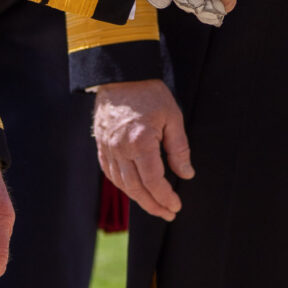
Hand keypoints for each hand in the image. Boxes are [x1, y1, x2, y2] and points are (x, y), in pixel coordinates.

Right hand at [92, 79, 191, 220]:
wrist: (120, 74)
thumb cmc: (149, 93)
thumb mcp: (172, 116)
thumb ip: (179, 148)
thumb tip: (186, 174)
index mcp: (140, 142)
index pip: (153, 181)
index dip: (165, 197)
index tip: (176, 206)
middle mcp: (120, 149)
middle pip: (136, 188)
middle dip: (153, 205)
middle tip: (168, 213)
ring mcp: (108, 148)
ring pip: (122, 184)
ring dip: (138, 199)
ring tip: (155, 205)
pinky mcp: (101, 146)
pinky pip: (110, 173)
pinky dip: (123, 185)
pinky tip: (135, 189)